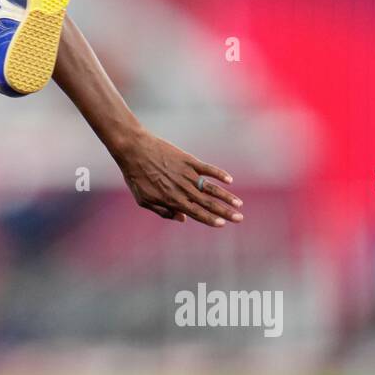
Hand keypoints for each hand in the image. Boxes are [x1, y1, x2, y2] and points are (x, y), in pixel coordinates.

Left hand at [115, 130, 242, 227]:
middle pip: (208, 203)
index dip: (211, 219)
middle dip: (226, 212)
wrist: (133, 149)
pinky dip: (219, 174)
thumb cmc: (135, 176)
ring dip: (226, 196)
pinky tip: (229, 180)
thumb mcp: (143, 199)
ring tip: (239, 203)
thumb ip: (163, 211)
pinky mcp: (188, 160)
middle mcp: (182, 188)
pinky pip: (207, 168)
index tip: (223, 224)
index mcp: (172, 200)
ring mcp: (187, 174)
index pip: (196, 213)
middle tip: (240, 218)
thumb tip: (183, 219)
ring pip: (211, 188)